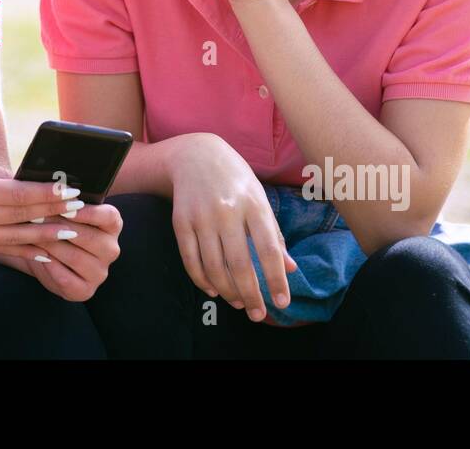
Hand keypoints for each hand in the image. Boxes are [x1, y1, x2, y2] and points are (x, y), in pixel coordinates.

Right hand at [0, 150, 93, 266]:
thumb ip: (3, 176)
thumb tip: (35, 186)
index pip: (20, 195)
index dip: (49, 194)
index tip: (72, 190)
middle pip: (23, 218)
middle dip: (56, 214)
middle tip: (83, 210)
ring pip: (18, 239)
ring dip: (48, 236)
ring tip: (73, 231)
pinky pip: (5, 251)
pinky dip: (28, 251)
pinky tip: (48, 251)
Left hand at [16, 201, 121, 301]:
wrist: (44, 253)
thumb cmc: (55, 223)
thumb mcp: (62, 208)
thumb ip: (63, 198)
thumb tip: (56, 186)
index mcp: (112, 225)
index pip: (108, 217)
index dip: (89, 213)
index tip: (67, 207)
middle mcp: (111, 249)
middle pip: (91, 238)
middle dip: (62, 228)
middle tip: (38, 218)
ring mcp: (100, 272)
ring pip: (77, 258)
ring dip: (53, 246)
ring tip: (34, 235)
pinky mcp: (85, 291)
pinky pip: (67, 279)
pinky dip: (51, 268)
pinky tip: (39, 257)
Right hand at [167, 133, 298, 321]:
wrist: (195, 154)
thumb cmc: (235, 179)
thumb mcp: (260, 199)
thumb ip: (274, 234)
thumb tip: (289, 269)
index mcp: (254, 204)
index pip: (269, 249)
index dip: (276, 280)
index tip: (282, 303)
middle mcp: (227, 210)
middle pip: (240, 264)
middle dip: (251, 295)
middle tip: (258, 315)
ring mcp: (201, 217)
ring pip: (214, 266)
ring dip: (228, 291)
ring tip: (239, 303)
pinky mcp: (180, 221)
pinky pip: (190, 260)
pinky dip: (202, 280)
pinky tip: (214, 290)